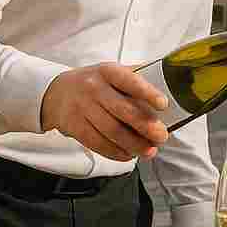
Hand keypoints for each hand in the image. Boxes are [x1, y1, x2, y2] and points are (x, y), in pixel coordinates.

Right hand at [40, 62, 168, 160]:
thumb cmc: (94, 82)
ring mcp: (82, 108)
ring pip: (111, 131)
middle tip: (162, 136)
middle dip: (146, 126)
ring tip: (150, 150)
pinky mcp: (74, 126)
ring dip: (133, 144)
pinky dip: (116, 152)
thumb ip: (136, 77)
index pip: (130, 81)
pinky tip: (129, 154)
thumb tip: (170, 81)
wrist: (56, 92)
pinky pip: (97, 143)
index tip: (163, 104)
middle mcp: (94, 88)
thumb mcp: (112, 72)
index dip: (147, 93)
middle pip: (123, 111)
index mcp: (108, 71)